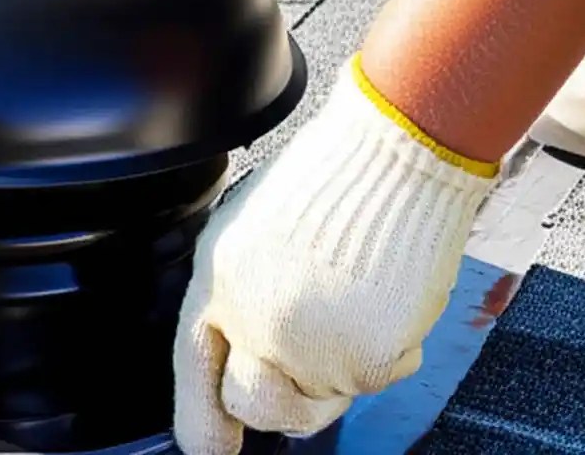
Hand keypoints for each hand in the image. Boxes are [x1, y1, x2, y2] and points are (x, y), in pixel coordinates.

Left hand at [172, 54, 498, 454]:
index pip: (194, 375)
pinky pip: (375, 381)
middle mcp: (251, 324)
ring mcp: (306, 346)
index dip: (204, 423)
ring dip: (339, 369)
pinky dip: (387, 350)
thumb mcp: (245, 233)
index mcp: (215, 286)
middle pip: (258, 407)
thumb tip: (240, 353)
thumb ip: (236, 297)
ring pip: (322, 397)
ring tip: (350, 303)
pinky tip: (382, 296)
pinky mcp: (362, 358)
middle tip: (312, 364)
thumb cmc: (325, 182)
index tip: (212, 448)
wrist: (389, 158)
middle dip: (284, 401)